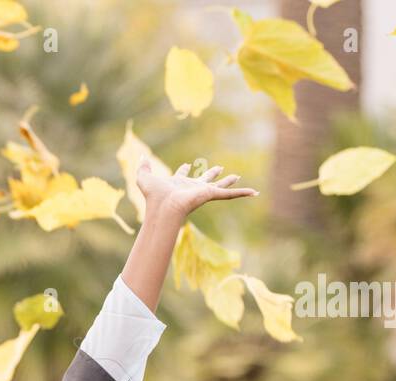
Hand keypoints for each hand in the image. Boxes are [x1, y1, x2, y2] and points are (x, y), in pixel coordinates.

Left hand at [135, 159, 257, 219]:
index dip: (183, 170)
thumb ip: (142, 167)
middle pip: (205, 179)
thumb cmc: (154, 196)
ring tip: (237, 176)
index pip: (183, 175)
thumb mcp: (144, 177)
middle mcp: (192, 188)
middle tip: (220, 168)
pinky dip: (242, 193)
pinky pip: (230, 195)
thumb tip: (141, 157)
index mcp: (178, 183)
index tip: (187, 165)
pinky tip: (254, 193)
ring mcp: (203, 192)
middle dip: (212, 174)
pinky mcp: (211, 195)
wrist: (164, 208)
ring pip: (219, 187)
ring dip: (228, 182)